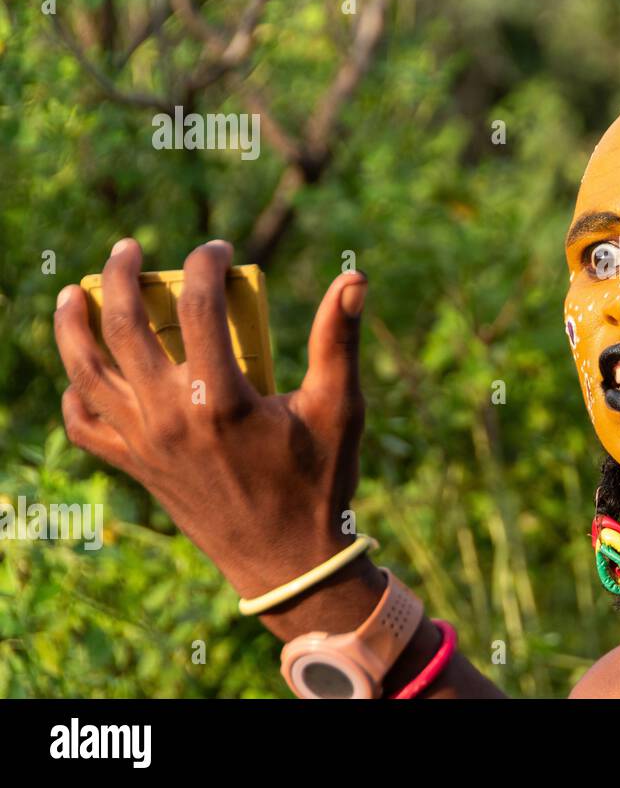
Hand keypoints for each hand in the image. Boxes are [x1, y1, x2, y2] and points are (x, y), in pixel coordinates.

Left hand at [54, 239, 376, 632]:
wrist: (289, 561)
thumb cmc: (319, 480)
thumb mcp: (340, 407)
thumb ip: (339, 339)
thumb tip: (354, 278)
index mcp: (220, 398)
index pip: (200, 306)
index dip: (206, 264)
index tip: (219, 249)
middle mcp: (170, 418)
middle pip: (125, 327)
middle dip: (122, 276)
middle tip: (129, 250)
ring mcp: (146, 444)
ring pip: (87, 373)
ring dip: (73, 327)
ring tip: (74, 292)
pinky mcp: (137, 467)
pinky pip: (86, 426)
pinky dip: (77, 394)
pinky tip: (82, 372)